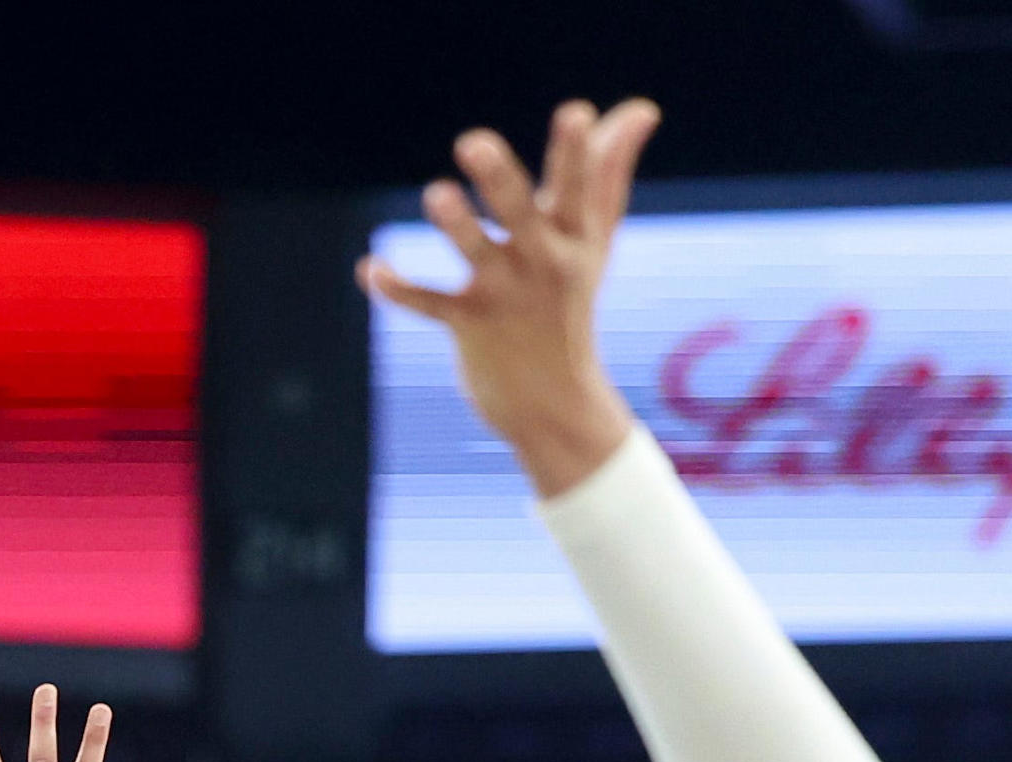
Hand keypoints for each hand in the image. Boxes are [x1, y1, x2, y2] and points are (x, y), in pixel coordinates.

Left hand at [359, 97, 659, 498]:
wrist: (553, 404)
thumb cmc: (570, 303)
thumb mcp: (595, 240)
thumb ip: (609, 171)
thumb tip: (642, 107)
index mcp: (573, 237)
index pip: (578, 186)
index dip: (575, 150)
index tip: (577, 113)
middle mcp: (542, 262)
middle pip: (521, 213)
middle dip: (500, 179)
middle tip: (473, 142)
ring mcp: (505, 294)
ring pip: (476, 253)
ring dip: (457, 225)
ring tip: (437, 194)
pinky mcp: (469, 324)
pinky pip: (429, 303)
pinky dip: (397, 289)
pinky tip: (369, 269)